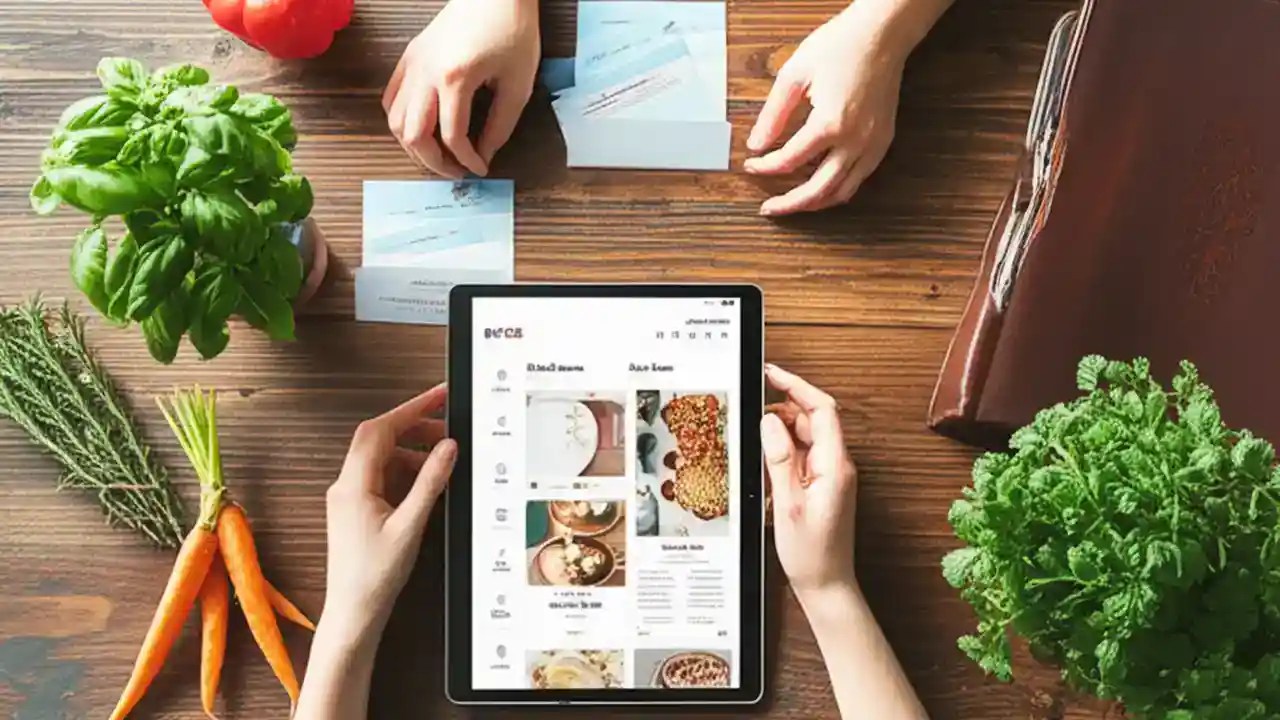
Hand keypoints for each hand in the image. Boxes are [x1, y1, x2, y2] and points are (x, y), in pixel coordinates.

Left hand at [321, 384, 456, 635]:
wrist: (353, 611)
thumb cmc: (375, 576)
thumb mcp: (410, 526)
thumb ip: (430, 483)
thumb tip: (447, 448)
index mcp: (353, 485)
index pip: (380, 430)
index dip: (410, 408)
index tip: (438, 396)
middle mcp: (346, 486)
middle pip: (379, 439)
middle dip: (413, 425)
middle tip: (447, 423)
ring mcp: (349, 497)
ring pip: (381, 457)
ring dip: (411, 449)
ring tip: (442, 455)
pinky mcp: (356, 509)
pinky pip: (381, 476)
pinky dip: (405, 470)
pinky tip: (426, 480)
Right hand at [383, 0, 540, 177]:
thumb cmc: (512, 28)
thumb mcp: (518, 83)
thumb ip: (501, 125)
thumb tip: (486, 153)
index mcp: (455, 78)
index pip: (453, 136)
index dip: (468, 160)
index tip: (480, 169)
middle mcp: (426, 72)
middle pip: (414, 135)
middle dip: (434, 163)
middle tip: (455, 171)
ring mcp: (413, 64)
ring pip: (395, 120)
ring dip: (413, 145)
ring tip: (438, 156)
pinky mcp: (410, 57)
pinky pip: (392, 98)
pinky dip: (402, 120)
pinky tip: (422, 128)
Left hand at [744, 3, 908, 215]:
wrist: (882, 34)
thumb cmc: (840, 45)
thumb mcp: (794, 75)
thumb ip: (773, 115)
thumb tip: (757, 144)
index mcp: (830, 123)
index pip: (789, 161)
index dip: (765, 167)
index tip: (751, 164)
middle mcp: (856, 141)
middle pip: (817, 190)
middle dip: (789, 204)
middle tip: (768, 208)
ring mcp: (874, 144)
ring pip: (842, 192)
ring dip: (815, 203)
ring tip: (792, 204)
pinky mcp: (883, 142)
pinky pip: (859, 179)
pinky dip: (837, 190)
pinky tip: (820, 187)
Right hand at [761, 365, 857, 592]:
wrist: (827, 584)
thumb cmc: (811, 554)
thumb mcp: (787, 503)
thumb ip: (779, 458)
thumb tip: (770, 421)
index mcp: (834, 465)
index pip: (822, 409)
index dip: (797, 385)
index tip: (772, 373)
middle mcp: (837, 465)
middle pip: (814, 418)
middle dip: (784, 405)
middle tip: (753, 405)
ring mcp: (831, 474)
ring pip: (807, 435)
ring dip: (782, 429)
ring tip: (755, 435)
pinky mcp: (823, 484)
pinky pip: (804, 454)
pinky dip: (784, 448)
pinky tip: (766, 458)